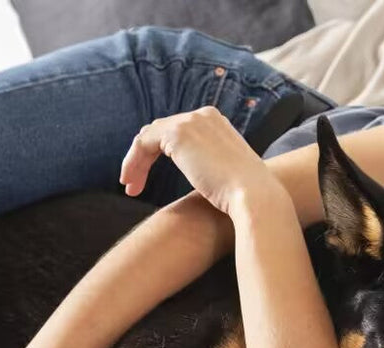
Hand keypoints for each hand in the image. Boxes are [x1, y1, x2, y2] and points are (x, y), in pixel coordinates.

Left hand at [119, 107, 284, 215]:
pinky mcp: (178, 133)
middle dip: (144, 158)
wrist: (254, 196)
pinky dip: (133, 161)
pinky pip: (143, 143)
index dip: (158, 153)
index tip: (150, 178)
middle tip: (133, 184)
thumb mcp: (226, 173)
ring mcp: (190, 122)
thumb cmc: (243, 195)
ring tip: (130, 187)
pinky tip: (130, 182)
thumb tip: (200, 174)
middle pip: (160, 132)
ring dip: (135, 162)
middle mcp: (203, 115)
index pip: (177, 131)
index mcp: (216, 122)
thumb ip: (209, 166)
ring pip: (149, 137)